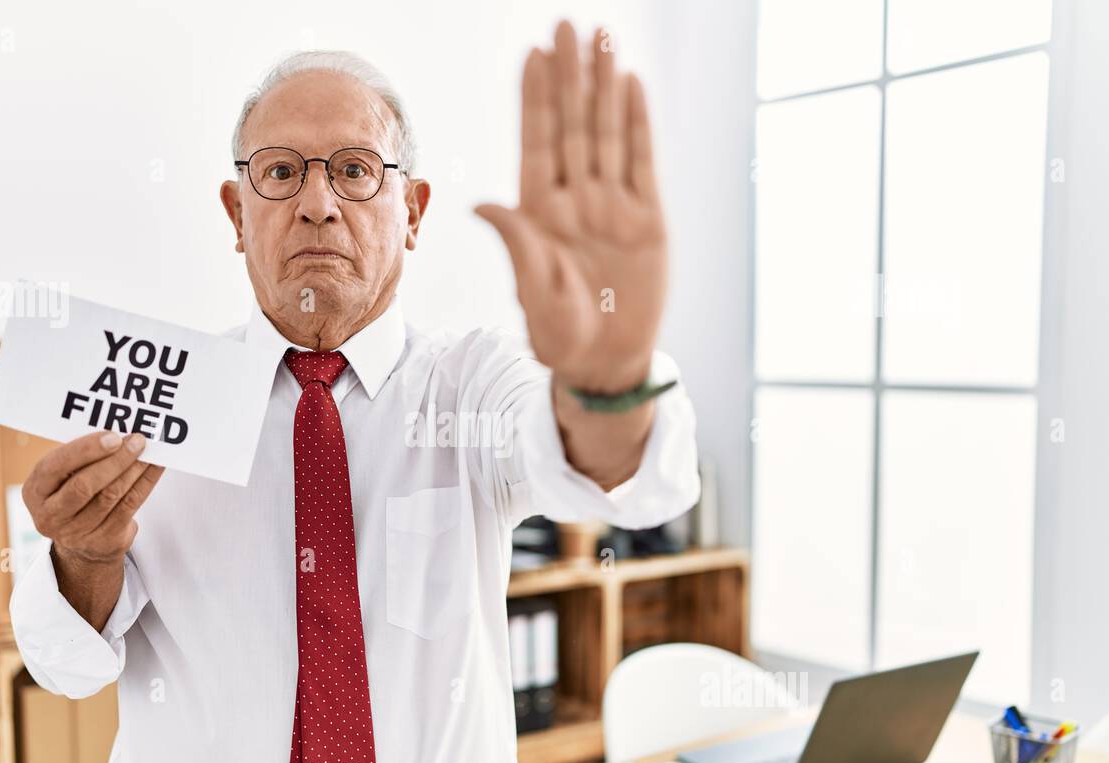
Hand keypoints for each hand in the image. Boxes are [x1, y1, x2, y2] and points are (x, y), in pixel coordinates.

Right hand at [22, 431, 164, 567]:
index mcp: (35, 492)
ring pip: (111, 496)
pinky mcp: (104, 541)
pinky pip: (129, 507)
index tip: (113, 437)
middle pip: (84, 485)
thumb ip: (80, 459)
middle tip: (137, 441)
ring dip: (134, 470)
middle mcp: (50, 515)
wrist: (82, 544)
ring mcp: (76, 533)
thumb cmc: (74, 494)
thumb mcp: (64, 478)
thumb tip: (117, 433)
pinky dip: (145, 484)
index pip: (55, 467)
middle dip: (115, 460)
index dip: (85, 450)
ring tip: (149, 452)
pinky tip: (155, 468)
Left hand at [476, 20, 667, 394]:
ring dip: (604, 86)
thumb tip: (482, 204)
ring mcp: (611, 205)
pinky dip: (638, 123)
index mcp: (539, 212)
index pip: (538, 142)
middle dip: (570, 75)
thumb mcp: (532, 291)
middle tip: (568, 24)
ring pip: (608, 133)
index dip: (537, 98)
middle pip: (573, 124)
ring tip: (603, 38)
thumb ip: (515, 244)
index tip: (533, 53)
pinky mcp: (646, 218)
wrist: (604, 361)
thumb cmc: (559, 334)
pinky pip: (642, 161)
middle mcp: (574, 199)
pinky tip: (630, 84)